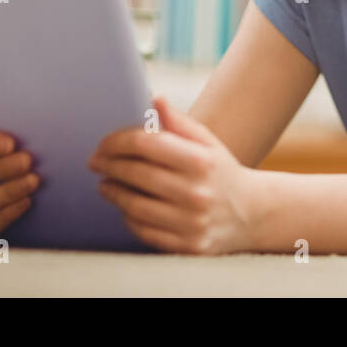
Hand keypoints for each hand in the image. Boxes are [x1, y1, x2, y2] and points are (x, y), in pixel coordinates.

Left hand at [88, 95, 258, 254]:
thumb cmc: (220, 171)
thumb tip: (153, 100)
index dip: (116, 141)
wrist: (251, 214)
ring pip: (134, 205)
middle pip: (136, 174)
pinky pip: (143, 230)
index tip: (104, 144)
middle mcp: (197, 192)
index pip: (145, 143)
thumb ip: (179, 122)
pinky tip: (125, 206)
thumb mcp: (208, 143)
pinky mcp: (187, 246)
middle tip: (96, 161)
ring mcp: (192, 223)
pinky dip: (128, 217)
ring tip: (105, 183)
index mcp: (201, 160)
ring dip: (112, 192)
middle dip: (109, 165)